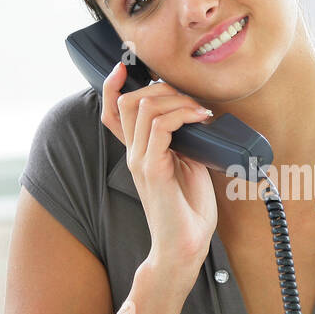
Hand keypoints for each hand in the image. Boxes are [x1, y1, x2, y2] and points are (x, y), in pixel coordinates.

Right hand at [99, 61, 217, 268]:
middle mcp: (134, 154)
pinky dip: (183, 115)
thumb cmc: (188, 210)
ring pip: (145, 107)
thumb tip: (196, 114)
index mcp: (139, 152)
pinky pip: (161, 126)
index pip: (113, 113)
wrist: (184, 246)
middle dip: (163, 88)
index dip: (113, 86)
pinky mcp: (152, 169)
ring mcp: (140, 161)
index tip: (124, 67)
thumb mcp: (188, 165)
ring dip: (178, 100)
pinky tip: (200, 119)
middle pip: (129, 101)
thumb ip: (183, 140)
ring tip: (201, 111)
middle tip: (192, 101)